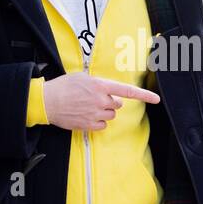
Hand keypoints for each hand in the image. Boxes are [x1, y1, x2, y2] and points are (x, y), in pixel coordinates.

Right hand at [41, 73, 159, 131]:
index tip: (156, 99)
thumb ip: (98, 83)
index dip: (144, 95)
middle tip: (94, 99)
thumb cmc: (63, 86)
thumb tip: (108, 91)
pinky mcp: (89, 125)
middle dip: (110, 102)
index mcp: (100, 85)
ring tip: (87, 107)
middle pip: (117, 105)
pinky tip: (86, 116)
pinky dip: (97, 123)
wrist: (46, 101)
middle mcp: (100, 100)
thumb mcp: (82, 77)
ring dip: (103, 112)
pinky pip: (103, 126)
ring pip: (110, 116)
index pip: (127, 91)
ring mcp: (95, 114)